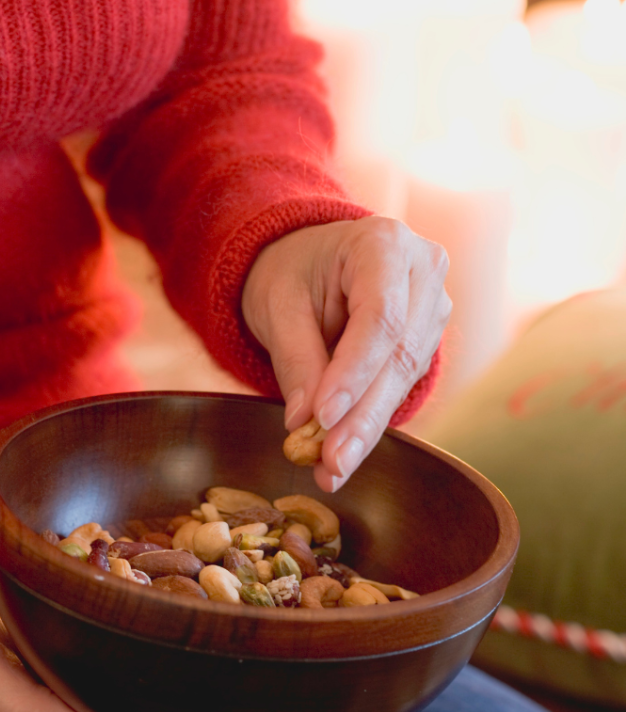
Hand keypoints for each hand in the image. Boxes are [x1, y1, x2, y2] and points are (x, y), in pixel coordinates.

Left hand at [241, 216, 450, 491]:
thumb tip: (305, 422)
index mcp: (383, 244)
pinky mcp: (427, 340)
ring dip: (367, 429)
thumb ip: (295, 359)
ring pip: (404, 378)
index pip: (380, 317)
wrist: (311, 262)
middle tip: (331, 462)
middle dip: (362, 416)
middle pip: (400, 354)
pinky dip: (369, 423)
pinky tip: (343, 455)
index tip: (323, 417)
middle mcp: (423, 271)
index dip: (354, 372)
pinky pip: (400, 388)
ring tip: (331, 468)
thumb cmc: (293, 273)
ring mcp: (433, 307)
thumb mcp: (278, 305)